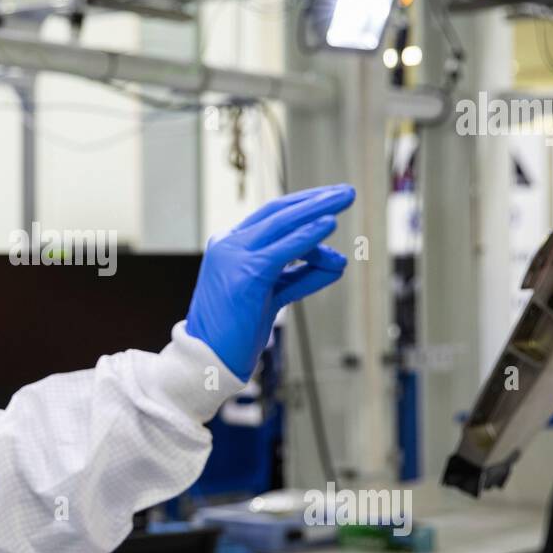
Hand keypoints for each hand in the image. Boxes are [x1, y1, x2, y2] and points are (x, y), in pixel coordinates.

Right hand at [186, 184, 354, 381]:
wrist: (206, 360)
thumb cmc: (236, 332)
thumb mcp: (271, 296)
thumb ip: (300, 276)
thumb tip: (337, 261)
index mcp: (229, 247)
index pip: (270, 216)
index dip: (302, 204)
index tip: (329, 200)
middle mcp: (228, 245)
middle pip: (278, 212)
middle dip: (315, 199)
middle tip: (346, 192)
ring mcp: (234, 257)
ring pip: (283, 223)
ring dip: (318, 209)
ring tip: (344, 200)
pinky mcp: (247, 274)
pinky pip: (285, 249)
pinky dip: (308, 235)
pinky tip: (328, 225)